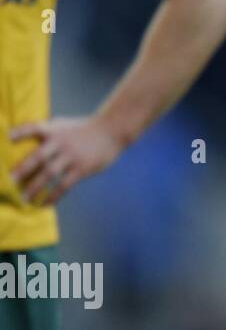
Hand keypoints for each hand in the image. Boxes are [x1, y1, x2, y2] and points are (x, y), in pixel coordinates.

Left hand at [9, 116, 123, 205]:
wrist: (111, 130)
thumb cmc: (83, 128)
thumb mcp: (64, 125)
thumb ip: (46, 132)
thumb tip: (23, 141)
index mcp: (55, 130)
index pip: (34, 129)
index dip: (20, 133)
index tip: (7, 138)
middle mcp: (62, 142)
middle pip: (38, 157)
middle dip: (22, 169)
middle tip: (9, 181)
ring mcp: (72, 156)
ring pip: (49, 173)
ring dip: (34, 187)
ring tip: (24, 198)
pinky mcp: (82, 168)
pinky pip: (64, 185)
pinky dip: (53, 196)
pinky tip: (44, 203)